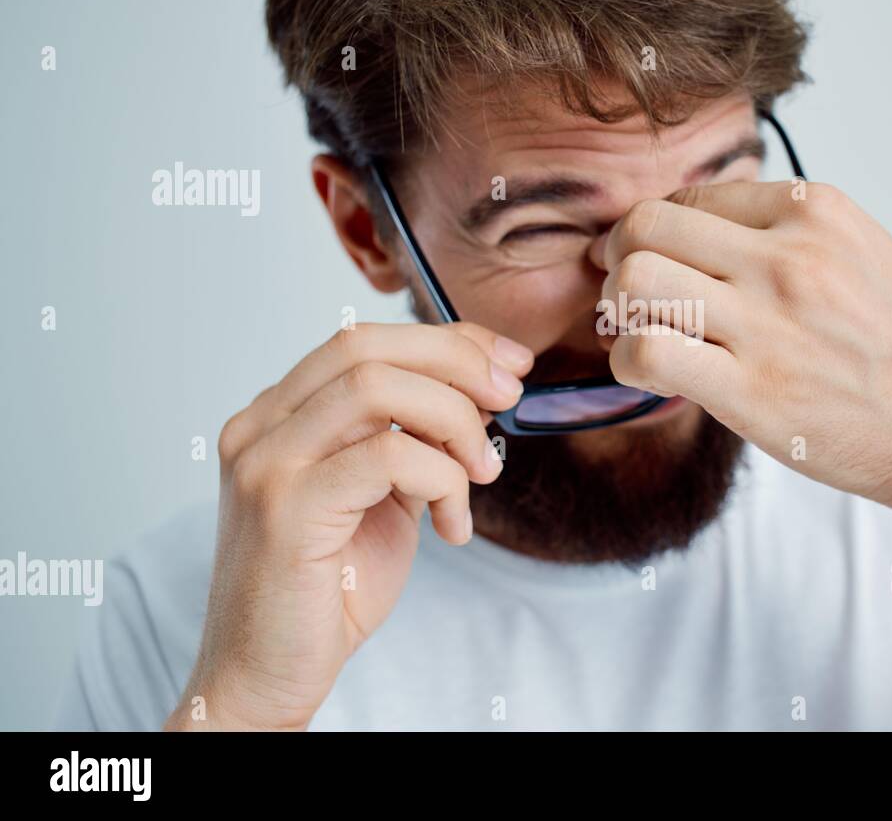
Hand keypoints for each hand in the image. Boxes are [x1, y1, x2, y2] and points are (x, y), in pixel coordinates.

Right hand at [165, 323, 531, 729]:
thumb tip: (481, 388)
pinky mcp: (285, 507)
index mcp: (280, 414)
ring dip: (454, 421)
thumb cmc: (326, 589)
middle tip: (508, 399)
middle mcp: (261, 426)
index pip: (365, 339)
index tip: (507, 363)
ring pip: (376, 387)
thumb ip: (414, 440)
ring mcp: (265, 462)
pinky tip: (453, 526)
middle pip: (366, 346)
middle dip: (455, 361)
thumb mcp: (384, 496)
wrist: (267, 675)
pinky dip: (443, 481)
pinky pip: (388, 457)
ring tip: (483, 471)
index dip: (447, 341)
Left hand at [594, 180, 891, 518]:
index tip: (657, 263)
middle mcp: (790, 256)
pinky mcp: (754, 393)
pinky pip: (646, 352)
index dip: (657, 233)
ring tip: (641, 335)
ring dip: (618, 311)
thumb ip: (790, 234)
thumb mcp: (863, 255)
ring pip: (635, 280)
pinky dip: (629, 362)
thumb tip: (704, 229)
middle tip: (627, 298)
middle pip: (646, 226)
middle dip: (618, 260)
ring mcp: (771, 324)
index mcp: (816, 211)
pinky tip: (655, 377)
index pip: (691, 196)